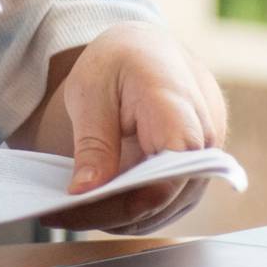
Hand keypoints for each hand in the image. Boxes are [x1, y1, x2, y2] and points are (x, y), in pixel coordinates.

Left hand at [45, 24, 228, 232]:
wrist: (147, 49)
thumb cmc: (120, 61)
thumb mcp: (91, 90)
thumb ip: (93, 142)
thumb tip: (84, 191)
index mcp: (179, 105)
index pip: (169, 172)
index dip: (128, 199)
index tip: (79, 204)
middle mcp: (206, 134)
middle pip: (166, 196)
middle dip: (113, 213)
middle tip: (59, 213)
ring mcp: (207, 156)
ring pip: (169, 207)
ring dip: (122, 217)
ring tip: (72, 210)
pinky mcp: (198, 171)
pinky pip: (170, 203)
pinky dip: (135, 211)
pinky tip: (99, 205)